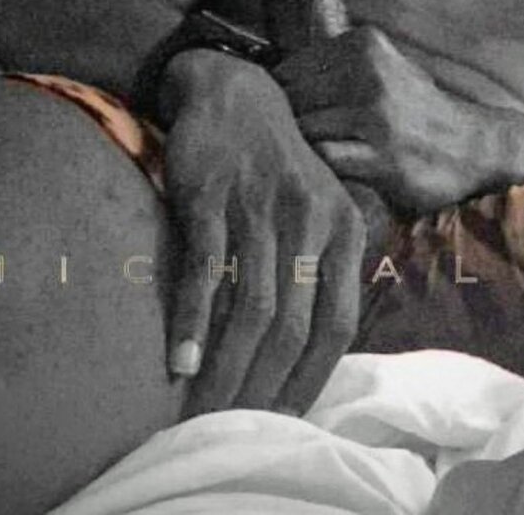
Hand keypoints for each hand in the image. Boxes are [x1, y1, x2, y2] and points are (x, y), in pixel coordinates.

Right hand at [160, 48, 366, 416]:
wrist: (236, 97)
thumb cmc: (280, 170)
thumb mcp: (322, 212)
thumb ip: (326, 272)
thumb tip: (316, 355)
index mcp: (344, 230)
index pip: (339, 324)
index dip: (312, 378)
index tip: (287, 418)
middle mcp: (309, 220)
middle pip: (292, 325)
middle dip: (264, 386)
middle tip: (237, 426)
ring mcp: (259, 208)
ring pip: (249, 306)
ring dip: (227, 367)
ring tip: (205, 410)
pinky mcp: (212, 196)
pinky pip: (204, 270)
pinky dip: (191, 321)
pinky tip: (180, 362)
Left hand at [271, 25, 481, 212]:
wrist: (474, 146)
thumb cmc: (416, 112)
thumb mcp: (382, 69)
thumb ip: (334, 68)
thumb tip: (268, 78)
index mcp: (364, 45)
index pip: (290, 68)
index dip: (279, 96)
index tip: (284, 115)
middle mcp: (369, 72)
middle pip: (290, 97)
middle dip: (285, 121)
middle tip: (290, 141)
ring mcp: (376, 113)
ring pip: (302, 126)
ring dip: (300, 146)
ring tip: (309, 157)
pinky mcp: (381, 154)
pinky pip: (324, 156)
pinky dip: (318, 164)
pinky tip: (328, 170)